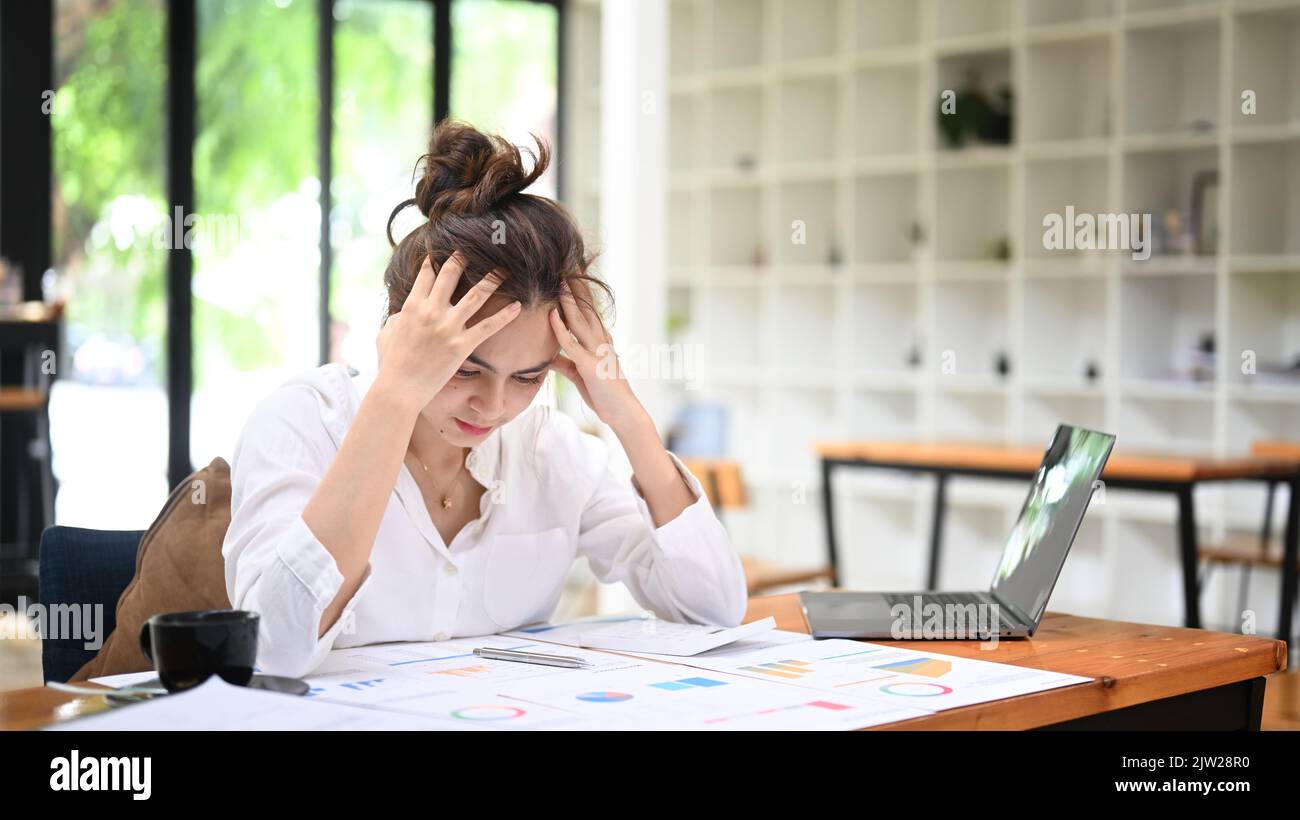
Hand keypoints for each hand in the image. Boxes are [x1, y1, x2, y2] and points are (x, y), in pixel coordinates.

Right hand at [376, 251, 520, 411]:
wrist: (398, 389)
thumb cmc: (390, 364)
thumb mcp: (386, 334)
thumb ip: (396, 318)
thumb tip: (400, 313)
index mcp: (412, 306)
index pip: (427, 273)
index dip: (438, 259)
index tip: (447, 250)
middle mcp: (431, 311)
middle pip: (451, 274)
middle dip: (464, 258)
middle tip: (478, 247)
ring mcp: (448, 327)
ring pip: (476, 295)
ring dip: (492, 280)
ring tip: (505, 270)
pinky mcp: (461, 345)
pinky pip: (488, 327)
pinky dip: (505, 316)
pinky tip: (518, 306)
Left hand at [547, 280, 645, 431]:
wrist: (623, 414)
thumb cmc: (604, 396)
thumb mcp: (580, 376)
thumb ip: (564, 363)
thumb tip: (548, 356)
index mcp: (600, 341)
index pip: (587, 311)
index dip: (578, 292)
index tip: (567, 273)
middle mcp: (601, 341)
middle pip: (585, 307)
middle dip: (574, 286)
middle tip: (564, 262)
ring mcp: (597, 351)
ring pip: (579, 319)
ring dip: (567, 298)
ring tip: (558, 277)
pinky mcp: (590, 366)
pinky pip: (572, 344)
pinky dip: (560, 329)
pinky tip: (551, 314)